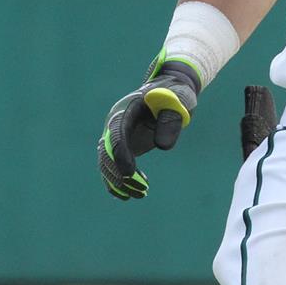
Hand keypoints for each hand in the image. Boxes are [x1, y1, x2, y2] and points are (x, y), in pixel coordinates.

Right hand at [97, 56, 203, 199]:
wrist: (172, 89)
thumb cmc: (176, 93)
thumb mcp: (179, 101)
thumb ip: (171, 120)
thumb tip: (163, 147)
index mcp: (126, 109)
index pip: (116, 134)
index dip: (120, 155)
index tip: (130, 175)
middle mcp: (115, 122)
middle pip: (106, 151)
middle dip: (118, 173)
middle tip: (140, 190)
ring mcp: (117, 134)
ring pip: (107, 162)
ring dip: (118, 181)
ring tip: (140, 194)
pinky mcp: (124, 144)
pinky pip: (114, 165)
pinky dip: (121, 180)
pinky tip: (137, 191)